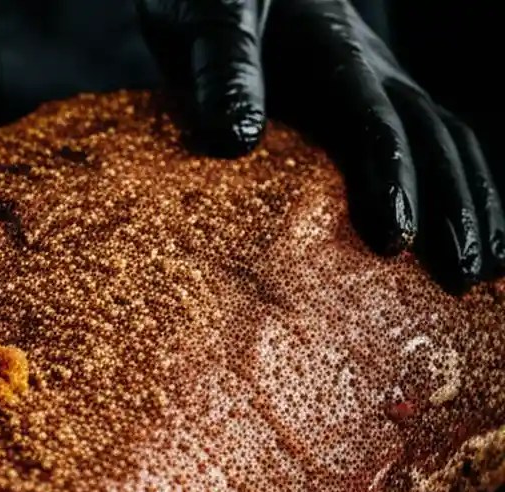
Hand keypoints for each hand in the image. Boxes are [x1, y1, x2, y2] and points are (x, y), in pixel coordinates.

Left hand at [137, 0, 504, 290]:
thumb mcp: (204, 16)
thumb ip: (221, 67)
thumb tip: (236, 138)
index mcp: (329, 47)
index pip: (370, 118)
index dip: (388, 178)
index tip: (396, 238)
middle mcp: (369, 64)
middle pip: (427, 135)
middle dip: (452, 205)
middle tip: (461, 276)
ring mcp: (378, 80)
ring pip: (444, 139)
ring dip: (469, 202)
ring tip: (480, 271)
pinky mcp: (370, 97)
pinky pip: (427, 141)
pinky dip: (457, 187)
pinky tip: (466, 236)